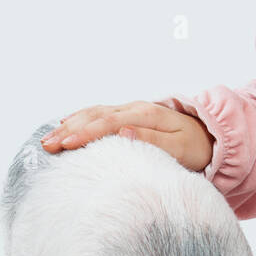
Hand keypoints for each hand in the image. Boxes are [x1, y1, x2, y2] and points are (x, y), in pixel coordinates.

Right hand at [40, 101, 214, 172]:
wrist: (207, 135)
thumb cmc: (194, 145)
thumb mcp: (179, 146)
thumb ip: (151, 139)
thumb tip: (123, 132)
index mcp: (146, 115)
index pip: (110, 122)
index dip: (87, 133)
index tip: (67, 145)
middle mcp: (135, 109)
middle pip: (95, 116)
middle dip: (69, 130)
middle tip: (47, 145)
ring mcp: (129, 110)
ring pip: (93, 113)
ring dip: (70, 124)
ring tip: (49, 139)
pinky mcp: (127, 115)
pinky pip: (98, 114)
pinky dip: (79, 118)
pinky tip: (65, 125)